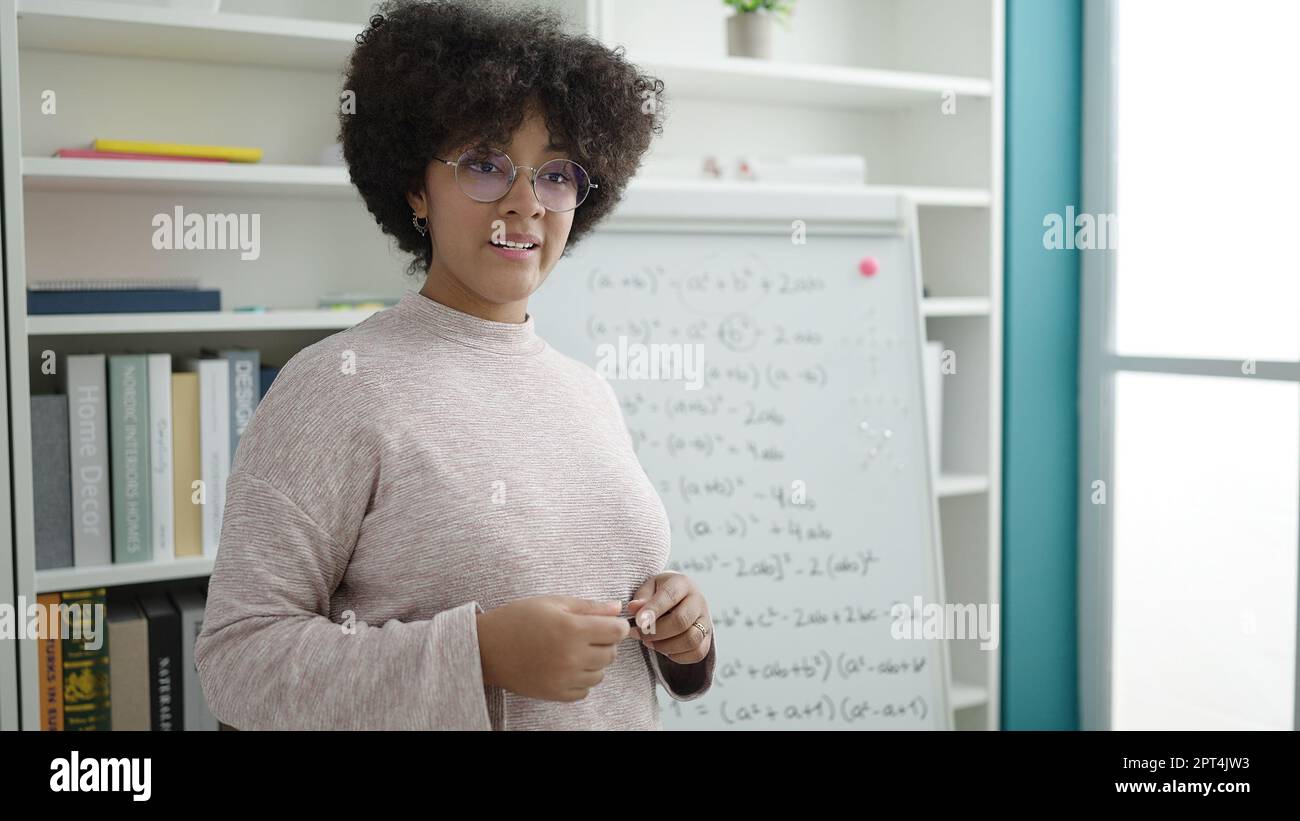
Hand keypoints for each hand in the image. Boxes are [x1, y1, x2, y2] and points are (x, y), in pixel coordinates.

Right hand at [476, 596, 631, 701]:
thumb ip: (588, 606)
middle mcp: (571, 656)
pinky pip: (584, 691)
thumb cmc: (519, 619)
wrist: (487, 648)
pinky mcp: (555, 694)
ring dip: (595, 662)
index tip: (609, 623)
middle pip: (611, 654)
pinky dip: (582, 679)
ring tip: (575, 650)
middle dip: (606, 642)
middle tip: (589, 634)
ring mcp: (564, 678)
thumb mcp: (553, 603)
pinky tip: (567, 666)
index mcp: (572, 629)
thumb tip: (617, 608)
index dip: (616, 625)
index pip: (617, 632)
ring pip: (600, 674)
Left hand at [627, 572, 712, 663]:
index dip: (653, 610)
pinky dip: (678, 656)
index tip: (638, 622)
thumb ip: (641, 598)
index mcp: (683, 583)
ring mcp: (706, 621)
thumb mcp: (648, 588)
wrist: (679, 600)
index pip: (670, 596)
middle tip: (640, 635)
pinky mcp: (707, 639)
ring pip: (691, 639)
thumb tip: (633, 608)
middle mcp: (698, 601)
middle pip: (681, 621)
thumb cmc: (659, 593)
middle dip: (657, 632)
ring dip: (666, 646)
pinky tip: (664, 649)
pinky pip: (697, 653)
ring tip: (649, 643)